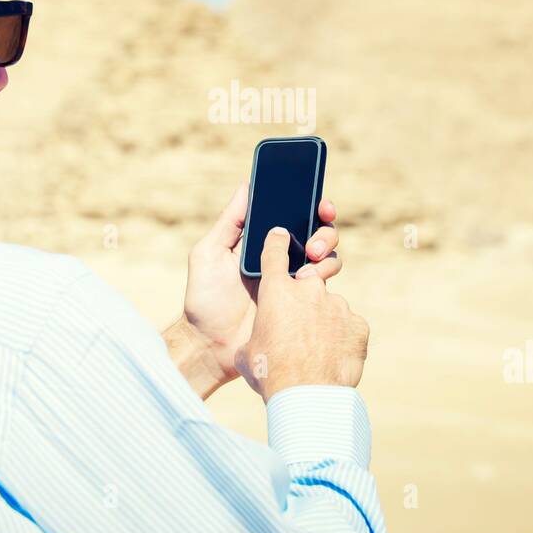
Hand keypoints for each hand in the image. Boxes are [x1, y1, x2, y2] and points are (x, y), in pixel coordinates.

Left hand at [181, 179, 341, 382]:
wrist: (211, 347)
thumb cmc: (204, 300)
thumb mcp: (209, 254)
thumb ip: (230, 222)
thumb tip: (246, 185)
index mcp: (262, 241)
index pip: (292, 215)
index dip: (311, 204)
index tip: (318, 202)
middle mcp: (283, 257)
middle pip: (317, 232)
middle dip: (325, 229)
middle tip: (312, 242)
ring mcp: (295, 281)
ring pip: (327, 256)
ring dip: (327, 251)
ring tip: (311, 260)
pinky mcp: (303, 303)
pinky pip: (325, 284)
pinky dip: (325, 276)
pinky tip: (308, 283)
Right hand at [234, 227, 368, 401]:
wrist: (307, 397)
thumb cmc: (270, 374)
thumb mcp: (247, 353)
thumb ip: (255, 334)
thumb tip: (257, 341)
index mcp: (276, 291)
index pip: (275, 251)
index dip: (277, 241)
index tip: (281, 235)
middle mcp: (309, 290)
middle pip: (308, 278)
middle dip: (304, 294)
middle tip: (298, 321)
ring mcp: (337, 305)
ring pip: (329, 305)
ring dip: (322, 320)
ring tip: (314, 350)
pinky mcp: (358, 324)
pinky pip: (349, 325)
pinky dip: (341, 337)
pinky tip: (332, 357)